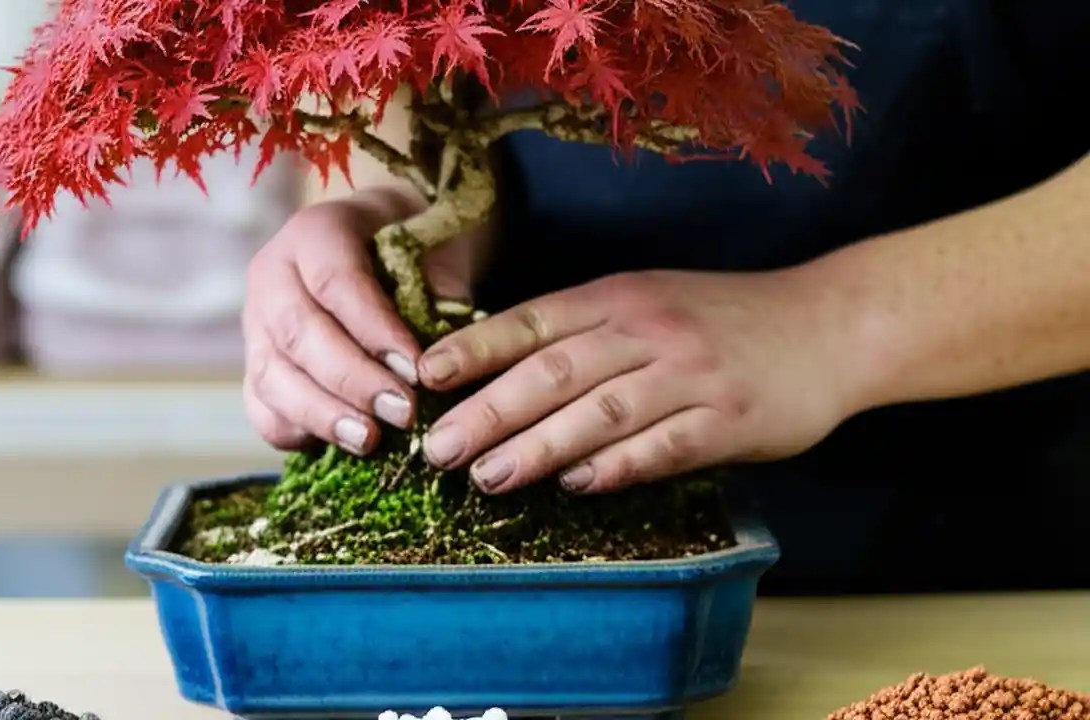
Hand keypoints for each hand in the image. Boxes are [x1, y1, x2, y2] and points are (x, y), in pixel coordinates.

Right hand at [242, 187, 472, 454]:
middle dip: (352, 381)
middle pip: (298, 333)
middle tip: (401, 413)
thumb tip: (437, 363)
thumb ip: (437, 295)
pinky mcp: (256, 363)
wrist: (388, 243)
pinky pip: (261, 406)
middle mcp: (273, 273)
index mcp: (315, 231)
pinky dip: (295, 430)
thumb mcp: (438, 250)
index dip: (373, 330)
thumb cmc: (420, 247)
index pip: (336, 281)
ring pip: (273, 375)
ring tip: (370, 440)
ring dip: (322, 414)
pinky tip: (337, 444)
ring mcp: (257, 322)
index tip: (416, 370)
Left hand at [416, 269, 861, 493]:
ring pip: (601, 411)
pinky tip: (578, 485)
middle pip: (554, 371)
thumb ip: (583, 332)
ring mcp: (691, 375)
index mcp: (618, 296)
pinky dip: (619, 466)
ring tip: (487, 478)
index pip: (532, 321)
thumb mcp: (648, 301)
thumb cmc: (721, 318)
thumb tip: (497, 373)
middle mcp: (648, 330)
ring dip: (538, 446)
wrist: (829, 323)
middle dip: (488, 411)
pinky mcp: (731, 420)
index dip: (474, 349)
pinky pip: (665, 446)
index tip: (423, 377)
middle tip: (437, 450)